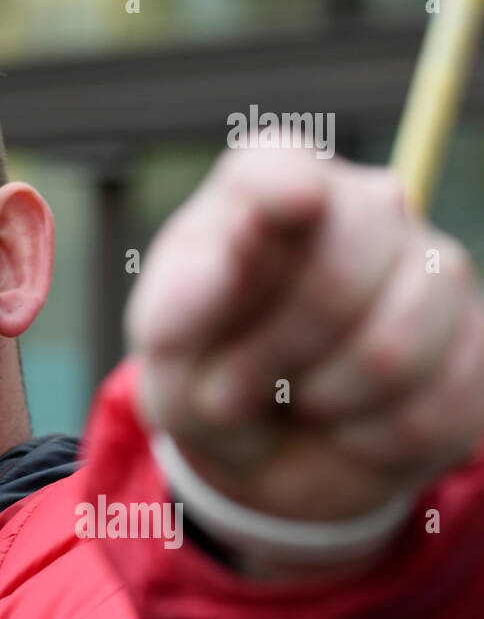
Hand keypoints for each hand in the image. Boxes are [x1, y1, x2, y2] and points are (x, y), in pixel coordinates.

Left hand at [126, 147, 483, 521]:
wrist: (264, 454)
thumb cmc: (205, 378)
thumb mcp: (166, 354)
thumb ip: (180, 305)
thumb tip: (213, 262)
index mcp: (263, 193)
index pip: (280, 165)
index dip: (290, 185)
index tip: (297, 203)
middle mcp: (359, 207)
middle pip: (356, 243)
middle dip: (281, 342)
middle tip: (233, 387)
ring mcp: (428, 267)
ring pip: (397, 339)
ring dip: (328, 398)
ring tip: (296, 400)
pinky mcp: (474, 342)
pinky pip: (438, 402)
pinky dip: (376, 438)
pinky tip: (347, 424)